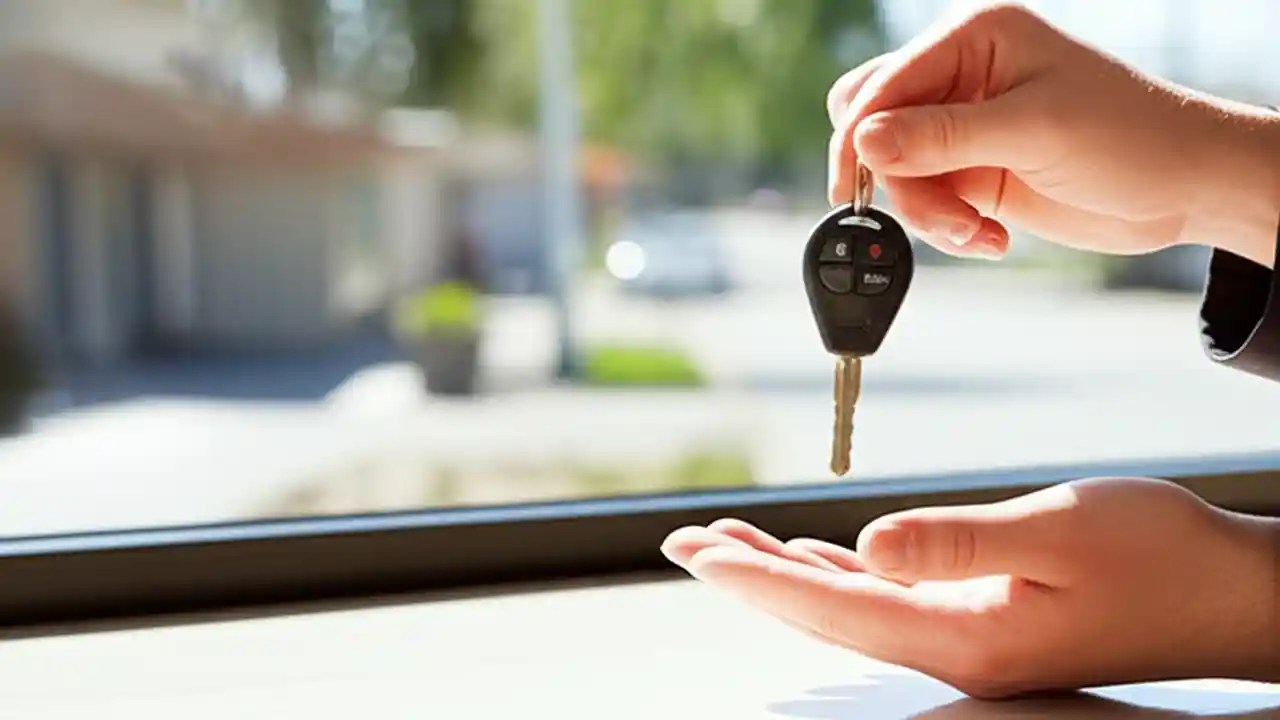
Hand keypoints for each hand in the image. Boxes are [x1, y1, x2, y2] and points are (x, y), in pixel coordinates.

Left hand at [661, 477, 1279, 697]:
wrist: (1232, 592)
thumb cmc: (1162, 558)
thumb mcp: (1058, 531)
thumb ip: (955, 542)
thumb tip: (864, 544)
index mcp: (965, 637)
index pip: (832, 607)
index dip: (754, 579)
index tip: (695, 550)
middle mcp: (957, 648)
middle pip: (826, 612)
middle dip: (749, 578)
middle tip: (686, 545)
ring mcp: (972, 637)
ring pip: (852, 604)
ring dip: (787, 574)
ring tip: (732, 547)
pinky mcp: (989, 619)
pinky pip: (892, 597)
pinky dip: (843, 574)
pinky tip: (820, 559)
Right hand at [827, 4, 1279, 266]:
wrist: (1185, 188)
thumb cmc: (1131, 137)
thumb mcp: (1033, 131)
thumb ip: (941, 137)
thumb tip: (864, 143)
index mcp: (974, 38)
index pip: (884, 84)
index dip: (863, 137)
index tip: (857, 187)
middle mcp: (962, 77)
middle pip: (874, 124)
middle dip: (895, 178)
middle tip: (931, 212)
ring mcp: (966, 127)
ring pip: (896, 172)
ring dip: (927, 212)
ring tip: (975, 232)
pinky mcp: (974, 171)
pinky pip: (925, 201)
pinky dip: (947, 227)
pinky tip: (989, 236)